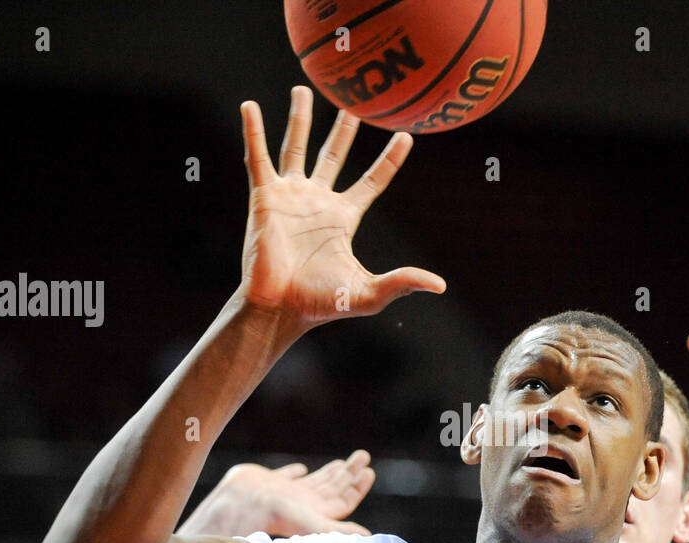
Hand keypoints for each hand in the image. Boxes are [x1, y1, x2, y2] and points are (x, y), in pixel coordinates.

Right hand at [180, 451, 375, 537]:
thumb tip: (368, 538)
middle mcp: (301, 505)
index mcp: (315, 514)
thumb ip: (336, 529)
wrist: (232, 508)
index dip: (357, 487)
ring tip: (344, 462)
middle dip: (348, 474)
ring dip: (329, 472)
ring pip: (312, 482)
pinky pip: (285, 478)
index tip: (369, 471)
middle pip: (331, 489)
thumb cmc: (271, 516)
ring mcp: (284, 494)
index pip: (343, 501)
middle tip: (363, 456)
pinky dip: (295, 473)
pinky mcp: (266, 484)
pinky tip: (301, 470)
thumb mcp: (309, 523)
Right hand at [238, 87, 444, 323]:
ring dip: (299, 118)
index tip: (405, 136)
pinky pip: (258, 157)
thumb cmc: (321, 303)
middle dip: (343, 130)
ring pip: (296, 146)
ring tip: (302, 89)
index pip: (373, 181)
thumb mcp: (369, 292)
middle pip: (334, 155)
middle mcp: (318, 201)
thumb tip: (440, 286)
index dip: (388, 160)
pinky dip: (253, 131)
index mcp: (344, 217)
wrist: (280, 307)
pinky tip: (248, 106)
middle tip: (352, 104)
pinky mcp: (264, 196)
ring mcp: (290, 196)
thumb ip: (403, 281)